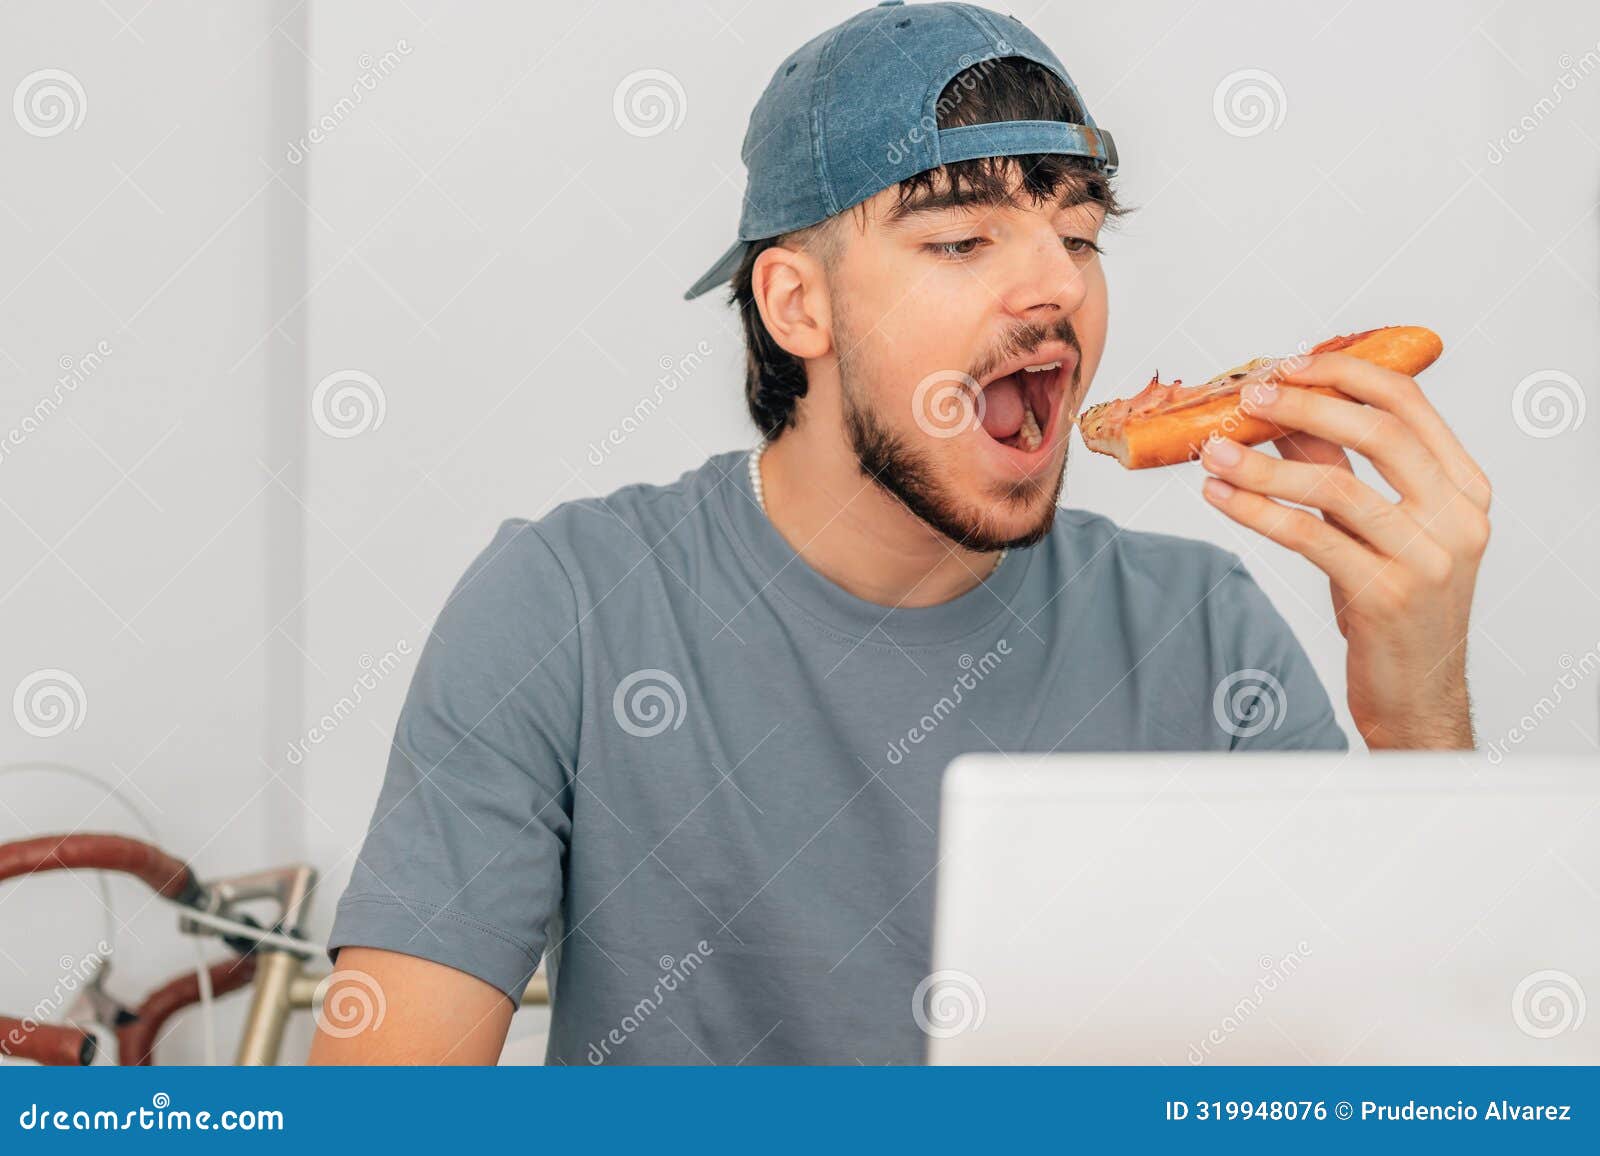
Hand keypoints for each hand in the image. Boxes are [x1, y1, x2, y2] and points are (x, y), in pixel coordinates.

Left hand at [1197, 352, 1490, 748]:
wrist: (1416, 694)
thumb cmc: (1394, 605)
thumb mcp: (1370, 527)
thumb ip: (1336, 467)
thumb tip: (1280, 413)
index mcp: (1464, 487)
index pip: (1408, 404)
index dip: (1346, 373)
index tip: (1289, 363)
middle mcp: (1457, 517)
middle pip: (1378, 432)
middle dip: (1304, 406)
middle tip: (1247, 397)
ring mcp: (1428, 557)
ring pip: (1336, 487)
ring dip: (1264, 464)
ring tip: (1213, 451)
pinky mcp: (1387, 595)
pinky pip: (1311, 537)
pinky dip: (1258, 511)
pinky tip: (1220, 497)